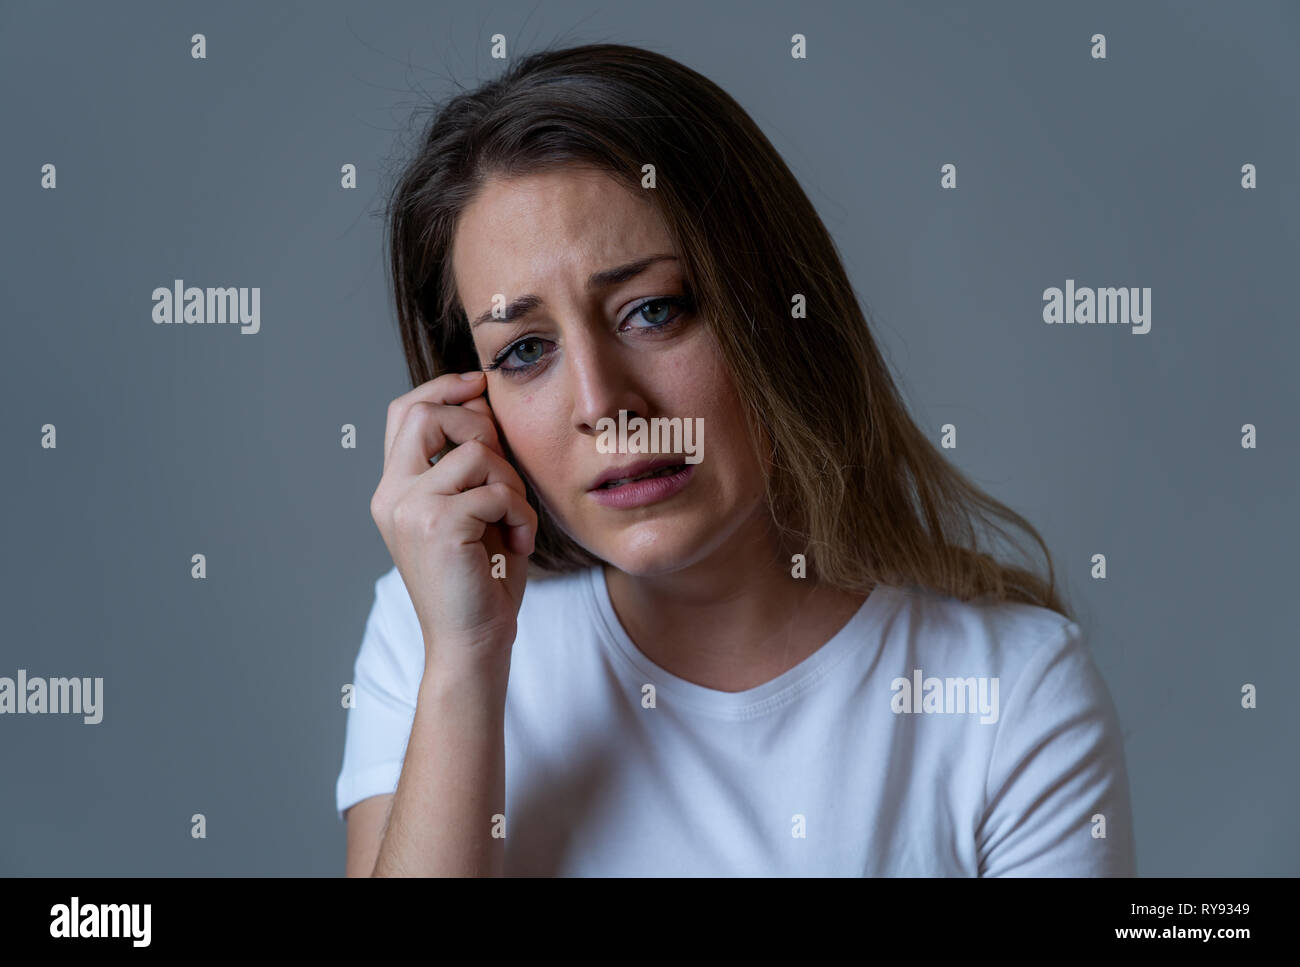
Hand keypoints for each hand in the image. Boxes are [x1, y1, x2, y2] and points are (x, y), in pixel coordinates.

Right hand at [369, 371, 536, 669]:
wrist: (472, 643)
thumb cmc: (480, 579)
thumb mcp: (473, 509)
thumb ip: (470, 462)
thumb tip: (480, 401)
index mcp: (395, 489)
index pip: (405, 411)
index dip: (443, 388)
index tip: (480, 385)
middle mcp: (392, 494)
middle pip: (427, 414)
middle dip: (479, 428)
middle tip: (505, 473)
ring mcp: (410, 509)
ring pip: (474, 452)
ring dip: (511, 482)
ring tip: (514, 519)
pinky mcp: (438, 525)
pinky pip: (496, 490)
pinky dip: (520, 513)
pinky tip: (518, 542)